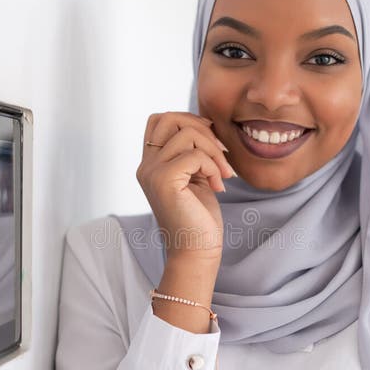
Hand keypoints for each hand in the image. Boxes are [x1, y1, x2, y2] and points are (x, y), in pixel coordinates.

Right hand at [136, 112, 235, 260]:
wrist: (196, 251)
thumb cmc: (199, 218)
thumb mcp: (196, 176)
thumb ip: (193, 152)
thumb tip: (206, 123)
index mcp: (151, 164)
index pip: (159, 120)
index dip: (188, 120)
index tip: (210, 141)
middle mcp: (146, 166)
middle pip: (169, 117)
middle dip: (202, 129)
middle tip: (221, 154)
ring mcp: (152, 173)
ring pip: (186, 133)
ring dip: (213, 151)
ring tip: (224, 174)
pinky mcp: (164, 181)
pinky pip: (195, 155)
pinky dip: (213, 167)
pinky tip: (219, 187)